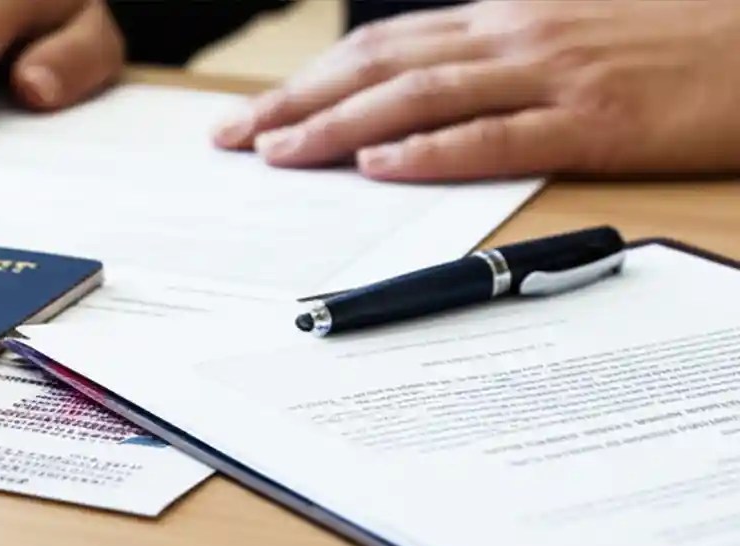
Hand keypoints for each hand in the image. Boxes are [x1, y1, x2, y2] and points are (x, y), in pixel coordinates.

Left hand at [212, 0, 739, 180]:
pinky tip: (380, 166)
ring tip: (278, 154)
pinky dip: (432, 151)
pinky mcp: (594, 122)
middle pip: (380, 66)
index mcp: (504, 20)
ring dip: (340, 126)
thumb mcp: (567, 38)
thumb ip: (493, 63)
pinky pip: (496, 136)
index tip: (255, 113)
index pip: (382, 47)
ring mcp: (552, 76)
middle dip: (297, 102)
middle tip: (234, 138)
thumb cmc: (669, 47)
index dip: (310, 79)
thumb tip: (417, 102)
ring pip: (420, 97)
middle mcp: (513, 37)